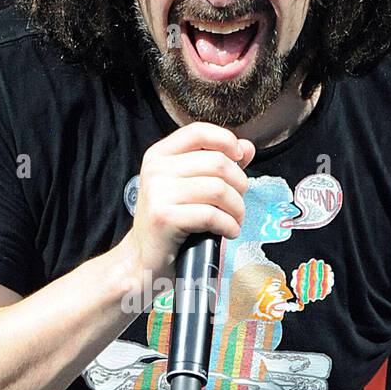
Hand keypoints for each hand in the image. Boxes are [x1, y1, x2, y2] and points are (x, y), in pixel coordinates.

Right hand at [124, 122, 255, 282]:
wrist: (143, 258)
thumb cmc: (170, 222)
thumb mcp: (190, 187)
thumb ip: (217, 165)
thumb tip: (247, 148)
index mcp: (160, 155)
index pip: (199, 131)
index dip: (226, 141)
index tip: (240, 159)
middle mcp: (156, 169)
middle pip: (217, 162)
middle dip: (240, 185)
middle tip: (238, 204)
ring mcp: (157, 193)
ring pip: (219, 189)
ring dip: (237, 209)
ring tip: (235, 220)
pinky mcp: (164, 218)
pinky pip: (211, 215)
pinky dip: (229, 225)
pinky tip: (229, 232)